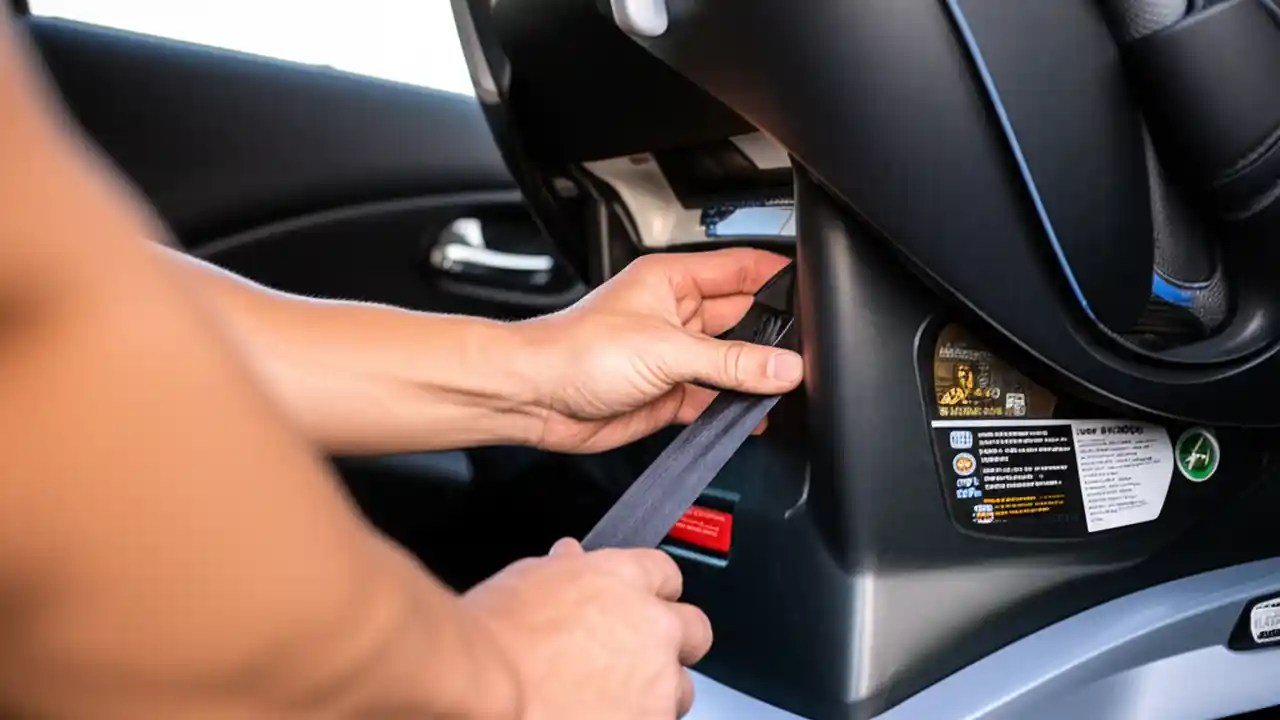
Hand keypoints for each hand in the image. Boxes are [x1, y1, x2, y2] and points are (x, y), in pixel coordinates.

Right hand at [464, 539, 711, 719]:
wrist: (488, 685)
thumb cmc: (495, 635)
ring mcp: (658, 680)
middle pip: (693, 630)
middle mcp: (654, 625)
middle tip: (636, 657)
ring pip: (680, 687)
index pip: (666, 573)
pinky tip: (601, 715)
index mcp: (624, 578)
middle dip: (671, 643)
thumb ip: (564, 570)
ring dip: (656, 692)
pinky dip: (637, 718)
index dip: (651, 591)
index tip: (639, 604)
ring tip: (611, 700)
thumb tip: (570, 558)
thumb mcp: (527, 579)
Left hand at [517, 249, 803, 452]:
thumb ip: (731, 361)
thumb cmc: (575, 351)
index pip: (742, 269)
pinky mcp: (667, 394)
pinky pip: (713, 399)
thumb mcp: (667, 349)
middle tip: (804, 354)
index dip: (779, 279)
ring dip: (753, 376)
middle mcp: (675, 314)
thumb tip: (783, 367)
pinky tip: (754, 416)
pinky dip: (733, 409)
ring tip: (784, 387)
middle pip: (743, 319)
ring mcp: (672, 356)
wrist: (533, 397)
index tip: (814, 296)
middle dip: (772, 336)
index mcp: (673, 280)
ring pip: (731, 362)